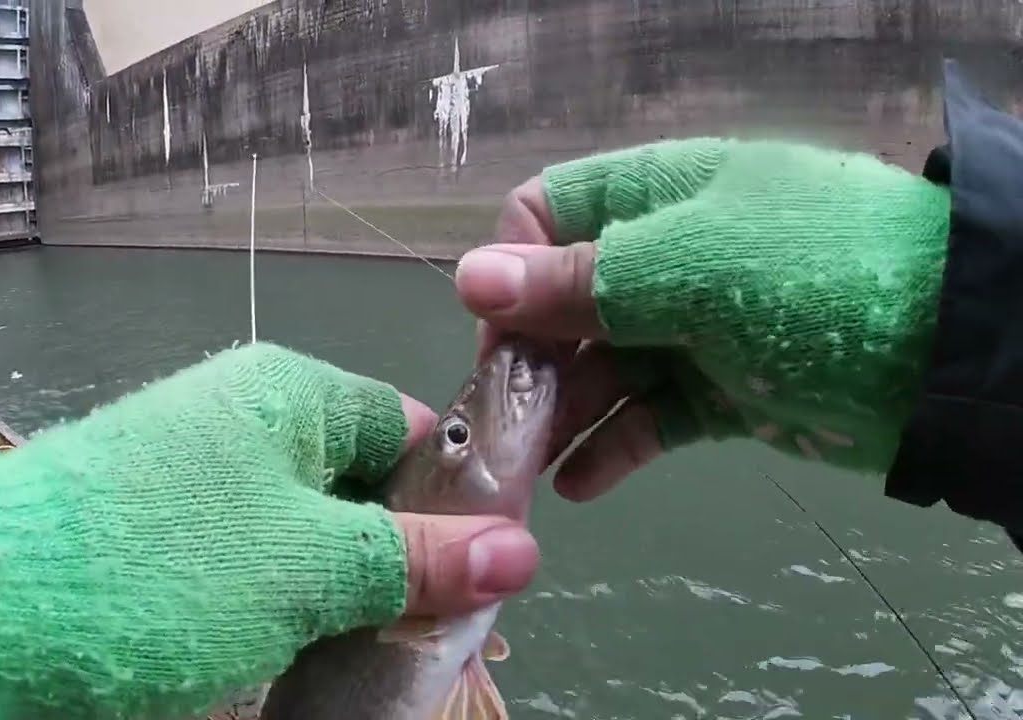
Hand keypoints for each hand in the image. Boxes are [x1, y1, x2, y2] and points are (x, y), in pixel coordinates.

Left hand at [0, 342, 537, 718]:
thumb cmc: (168, 567)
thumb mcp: (310, 566)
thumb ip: (418, 558)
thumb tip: (524, 551)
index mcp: (289, 393)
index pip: (407, 430)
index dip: (453, 497)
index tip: (483, 571)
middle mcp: (243, 420)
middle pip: (357, 485)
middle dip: (397, 558)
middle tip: (427, 631)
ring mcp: (195, 478)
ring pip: (304, 532)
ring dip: (339, 592)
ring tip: (369, 649)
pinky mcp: (159, 534)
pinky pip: (249, 559)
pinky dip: (281, 603)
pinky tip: (296, 649)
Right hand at [454, 138, 950, 500]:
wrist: (953, 353)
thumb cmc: (810, 281)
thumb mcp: (690, 267)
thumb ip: (580, 279)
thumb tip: (469, 278)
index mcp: (655, 198)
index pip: (546, 216)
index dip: (510, 273)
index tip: (500, 339)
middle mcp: (664, 258)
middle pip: (563, 305)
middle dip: (526, 361)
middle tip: (501, 424)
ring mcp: (693, 329)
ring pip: (599, 369)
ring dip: (557, 415)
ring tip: (522, 473)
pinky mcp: (721, 394)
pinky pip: (647, 418)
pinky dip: (611, 449)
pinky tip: (576, 487)